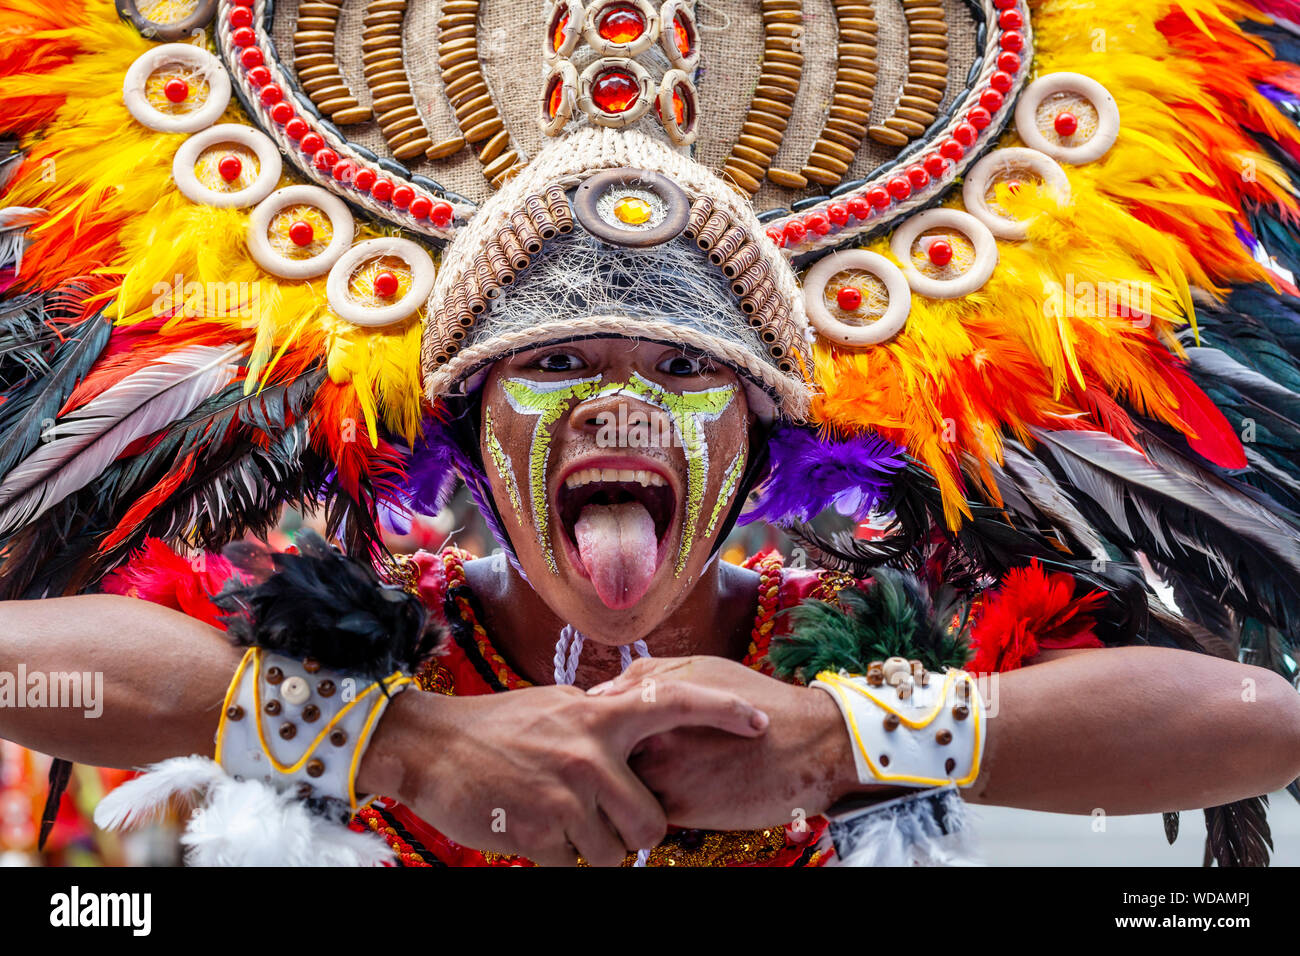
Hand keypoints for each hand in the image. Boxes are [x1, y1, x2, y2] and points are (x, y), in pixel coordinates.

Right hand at [359, 680, 768, 865]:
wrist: (431, 748)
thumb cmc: (498, 726)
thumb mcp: (558, 706)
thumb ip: (602, 717)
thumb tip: (641, 715)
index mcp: (599, 715)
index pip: (675, 702)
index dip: (722, 712)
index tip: (759, 723)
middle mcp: (590, 754)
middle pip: (652, 825)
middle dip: (635, 835)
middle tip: (607, 822)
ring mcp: (565, 796)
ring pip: (614, 854)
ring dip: (592, 848)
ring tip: (558, 817)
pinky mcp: (537, 833)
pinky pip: (573, 867)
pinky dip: (557, 857)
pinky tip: (532, 826)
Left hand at [591, 656, 880, 830]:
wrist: (810, 745)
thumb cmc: (759, 702)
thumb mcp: (703, 671)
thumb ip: (650, 678)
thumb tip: (604, 693)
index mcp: (654, 694)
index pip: (599, 713)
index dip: (601, 726)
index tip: (605, 734)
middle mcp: (650, 731)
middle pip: (602, 751)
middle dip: (604, 759)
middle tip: (614, 763)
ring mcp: (662, 772)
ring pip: (619, 786)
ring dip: (623, 787)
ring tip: (651, 781)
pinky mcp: (678, 808)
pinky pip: (645, 812)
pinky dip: (648, 809)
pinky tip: (678, 798)